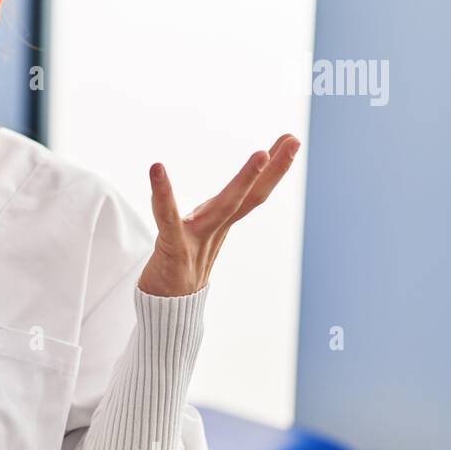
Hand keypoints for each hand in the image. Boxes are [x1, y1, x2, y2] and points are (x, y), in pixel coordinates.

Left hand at [136, 134, 300, 296]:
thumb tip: (234, 194)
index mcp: (221, 223)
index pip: (252, 194)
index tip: (290, 141)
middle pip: (248, 197)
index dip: (274, 169)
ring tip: (261, 154)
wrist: (165, 309)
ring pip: (224, 206)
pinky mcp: (172, 247)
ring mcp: (197, 239)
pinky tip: (157, 168)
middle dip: (272, 169)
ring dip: (244, 180)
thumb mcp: (203, 233)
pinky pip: (166, 216)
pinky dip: (162, 193)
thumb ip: (216, 211)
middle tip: (293, 140)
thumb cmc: (181, 266)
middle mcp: (215, 229)